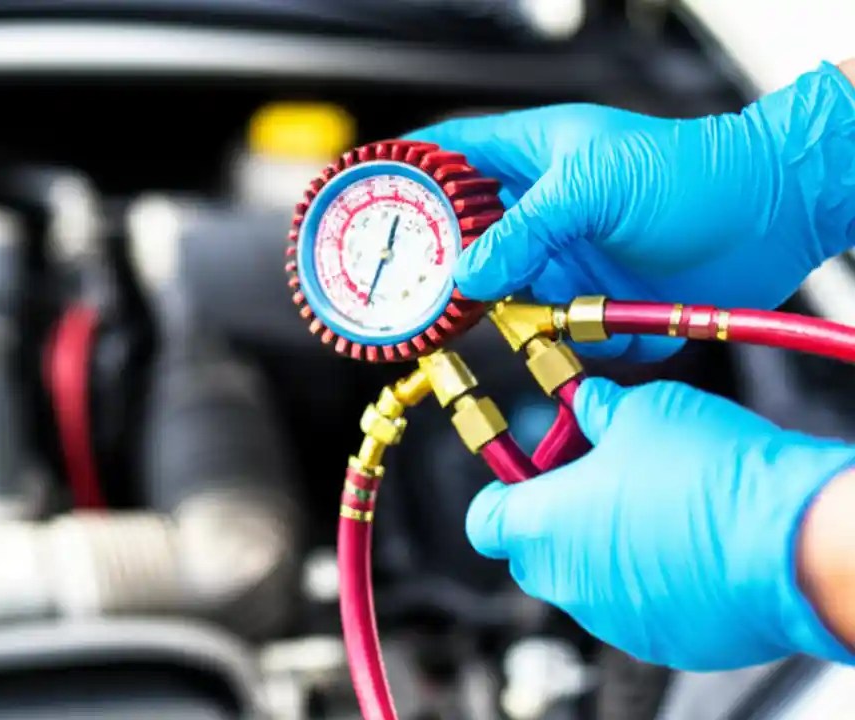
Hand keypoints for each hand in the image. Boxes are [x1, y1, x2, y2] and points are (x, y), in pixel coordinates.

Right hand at [406, 62, 854, 358]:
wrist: (774, 218)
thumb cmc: (694, 174)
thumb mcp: (590, 187)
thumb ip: (521, 232)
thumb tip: (465, 276)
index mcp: (534, 159)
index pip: (451, 159)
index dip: (407, 178)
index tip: (366, 205)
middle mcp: (543, 213)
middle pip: (464, 240)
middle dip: (437, 267)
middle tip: (401, 291)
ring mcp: (567, 258)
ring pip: (502, 295)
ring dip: (492, 314)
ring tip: (470, 325)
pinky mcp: (595, 304)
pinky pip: (551, 334)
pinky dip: (545, 344)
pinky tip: (546, 339)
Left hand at [466, 378, 854, 670]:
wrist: (793, 544)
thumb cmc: (711, 475)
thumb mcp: (642, 411)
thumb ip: (598, 410)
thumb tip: (588, 403)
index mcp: (542, 527)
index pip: (485, 518)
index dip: (503, 488)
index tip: (529, 465)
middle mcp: (568, 583)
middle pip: (534, 550)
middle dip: (557, 514)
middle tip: (599, 474)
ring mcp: (615, 620)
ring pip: (590, 578)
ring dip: (607, 545)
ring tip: (659, 502)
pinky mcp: (665, 642)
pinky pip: (640, 604)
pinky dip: (653, 576)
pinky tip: (693, 541)